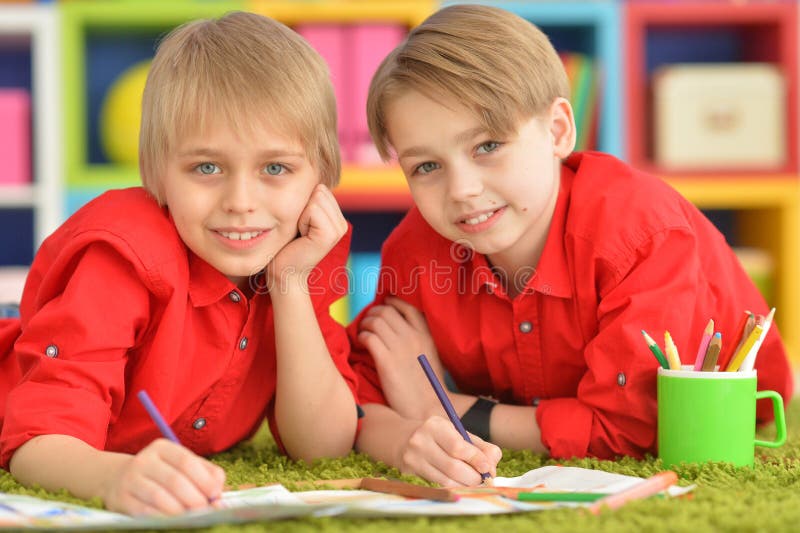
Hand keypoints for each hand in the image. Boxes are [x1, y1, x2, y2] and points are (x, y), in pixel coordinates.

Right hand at [103, 439, 224, 515]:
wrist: (119, 479)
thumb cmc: (162, 473)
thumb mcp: (183, 465)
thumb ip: (207, 475)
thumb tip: (218, 496)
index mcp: (163, 448)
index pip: (186, 462)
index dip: (204, 480)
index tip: (215, 495)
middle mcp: (144, 460)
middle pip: (174, 481)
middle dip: (194, 499)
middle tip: (205, 511)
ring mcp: (130, 479)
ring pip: (159, 497)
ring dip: (180, 511)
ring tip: (191, 518)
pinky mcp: (121, 499)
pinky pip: (144, 511)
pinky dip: (162, 517)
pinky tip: (173, 521)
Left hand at [268, 184, 347, 283]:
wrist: (284, 272)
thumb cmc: (286, 245)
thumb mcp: (299, 217)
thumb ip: (309, 200)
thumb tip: (309, 178)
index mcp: (336, 218)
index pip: (320, 187)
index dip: (304, 202)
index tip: (300, 224)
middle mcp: (342, 222)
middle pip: (319, 190)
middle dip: (303, 206)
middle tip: (300, 230)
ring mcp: (339, 228)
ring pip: (316, 197)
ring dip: (301, 213)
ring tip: (301, 233)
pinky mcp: (330, 234)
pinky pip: (313, 208)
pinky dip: (302, 220)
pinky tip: (302, 236)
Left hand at [358, 297, 444, 419]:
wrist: (427, 408)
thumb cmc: (427, 386)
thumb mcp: (429, 356)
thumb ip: (418, 340)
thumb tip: (399, 329)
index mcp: (426, 335)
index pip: (407, 307)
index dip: (392, 301)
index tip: (383, 303)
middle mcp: (413, 337)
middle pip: (386, 311)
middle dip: (373, 312)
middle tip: (367, 321)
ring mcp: (400, 348)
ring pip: (375, 321)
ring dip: (365, 324)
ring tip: (362, 332)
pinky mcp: (386, 361)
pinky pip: (368, 337)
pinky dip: (361, 337)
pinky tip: (361, 343)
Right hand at [397, 416, 501, 486]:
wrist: (402, 439)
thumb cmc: (438, 436)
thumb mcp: (457, 433)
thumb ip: (479, 447)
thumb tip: (492, 465)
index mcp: (436, 425)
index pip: (458, 446)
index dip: (476, 459)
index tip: (488, 468)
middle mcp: (421, 440)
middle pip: (453, 466)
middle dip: (473, 476)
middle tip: (484, 479)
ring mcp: (413, 457)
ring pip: (446, 479)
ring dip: (465, 484)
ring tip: (474, 482)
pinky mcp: (409, 471)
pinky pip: (438, 484)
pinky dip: (454, 486)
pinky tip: (460, 483)